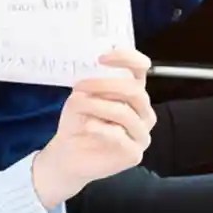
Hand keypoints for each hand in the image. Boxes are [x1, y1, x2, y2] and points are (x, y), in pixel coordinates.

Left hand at [31, 49, 155, 208]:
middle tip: (81, 86)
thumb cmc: (78, 122)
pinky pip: (121, 137)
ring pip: (126, 113)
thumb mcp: (81, 97)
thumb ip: (92, 84)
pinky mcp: (134, 154)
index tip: (101, 58)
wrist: (69, 154)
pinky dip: (101, 129)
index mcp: (134, 93)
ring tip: (78, 106)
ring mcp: (142, 134)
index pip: (141, 68)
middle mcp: (143, 112)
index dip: (126, 58)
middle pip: (135, 91)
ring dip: (98, 106)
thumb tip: (95, 75)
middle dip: (105, 85)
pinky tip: (88, 126)